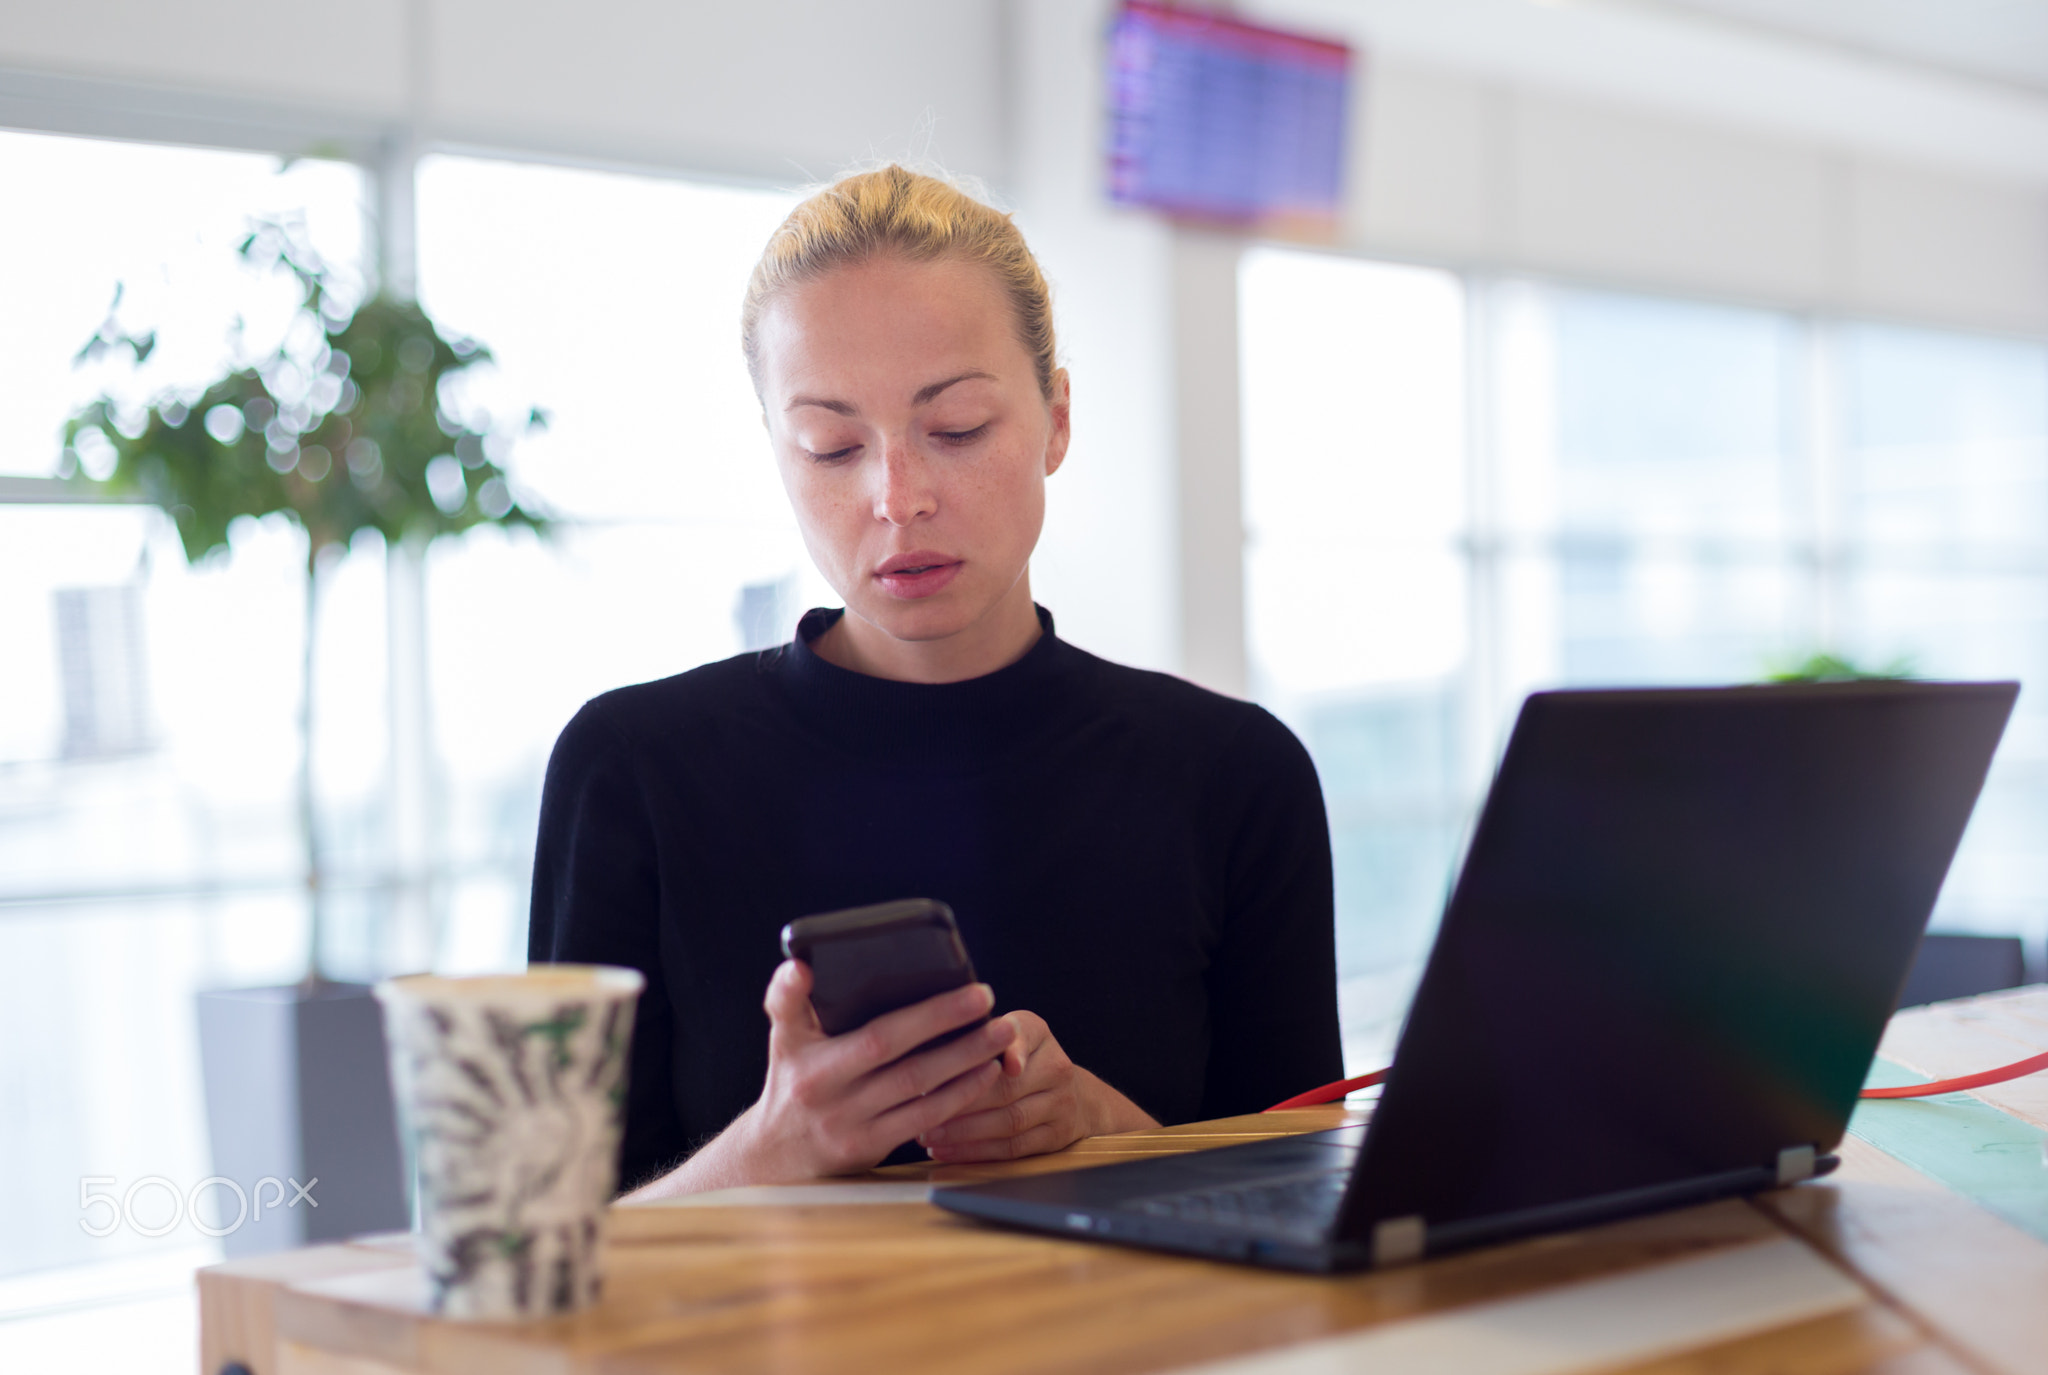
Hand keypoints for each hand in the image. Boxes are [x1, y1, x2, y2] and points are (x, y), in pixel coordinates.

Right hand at [621, 961, 1014, 1199]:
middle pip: (898, 1053)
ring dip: (965, 1058)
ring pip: (919, 1086)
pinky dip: (958, 1094)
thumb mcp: (781, 1037)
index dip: (891, 1011)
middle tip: (986, 996)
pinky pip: (924, 1117)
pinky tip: (984, 1072)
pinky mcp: (870, 1149)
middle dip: (947, 1022)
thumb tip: (800, 965)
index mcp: (810, 1058)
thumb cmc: (790, 1080)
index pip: (861, 1031)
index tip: (935, 986)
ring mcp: (851, 1124)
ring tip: (1000, 1033)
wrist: (773, 1155)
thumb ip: (788, 999)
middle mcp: (828, 1092)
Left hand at [916, 1011, 1157, 1163]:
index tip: (986, 1062)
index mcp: (1039, 1034)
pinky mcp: (1055, 1137)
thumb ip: (976, 1034)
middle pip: (1008, 1088)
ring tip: (929, 1134)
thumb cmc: (1019, 1060)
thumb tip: (924, 1040)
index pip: (1024, 1036)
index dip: (1008, 1049)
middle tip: (923, 1109)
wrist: (1072, 1095)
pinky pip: (1013, 1148)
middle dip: (961, 1102)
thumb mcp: (1006, 1035)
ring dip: (965, 1132)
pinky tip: (948, 1151)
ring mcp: (1060, 1104)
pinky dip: (977, 1152)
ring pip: (1010, 1121)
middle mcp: (1056, 1067)